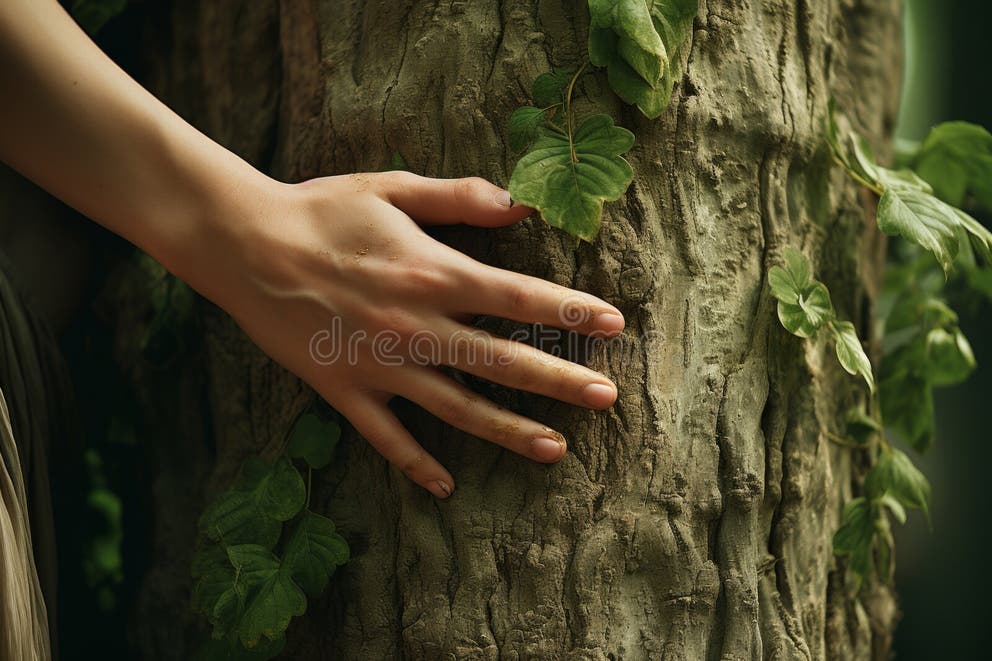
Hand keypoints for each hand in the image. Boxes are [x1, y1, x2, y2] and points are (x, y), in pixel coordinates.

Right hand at [214, 172, 624, 497]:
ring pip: (457, 407)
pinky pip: (386, 436)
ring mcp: (381, 364)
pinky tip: (445, 484)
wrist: (244, 243)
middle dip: (560, 379)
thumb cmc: (321, 209)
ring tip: (556, 449)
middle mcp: (416, 325)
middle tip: (607, 397)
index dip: (571, 310)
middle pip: (502, 359)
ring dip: (510, 429)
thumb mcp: (393, 188)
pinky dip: (416, 462)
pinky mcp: (344, 389)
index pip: (519, 296)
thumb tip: (523, 203)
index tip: (614, 324)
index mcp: (432, 272)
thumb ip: (460, 198)